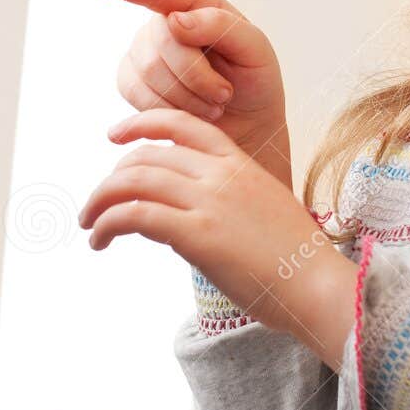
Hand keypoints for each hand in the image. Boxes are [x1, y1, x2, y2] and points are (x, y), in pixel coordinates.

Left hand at [78, 108, 356, 364]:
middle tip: (96, 204)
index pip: (181, 124)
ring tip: (89, 224)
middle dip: (112, 178)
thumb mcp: (264, 210)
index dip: (141, 123)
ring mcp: (209, 202)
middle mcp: (221, 174)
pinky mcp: (197, 234)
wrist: (319, 286)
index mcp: (239, 162)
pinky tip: (100, 240)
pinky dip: (108, 223)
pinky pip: (134, 216)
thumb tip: (189, 218)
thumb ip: (227, 201)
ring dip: (100, 202)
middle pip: (146, 157)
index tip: (115, 135)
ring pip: (133, 183)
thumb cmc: (297, 261)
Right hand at [88, 0, 291, 188]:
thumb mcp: (255, 50)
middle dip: (198, 76)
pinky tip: (189, 111)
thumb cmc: (253, 81)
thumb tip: (173, 19)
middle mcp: (162, 20)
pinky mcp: (130, 80)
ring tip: (213, 106)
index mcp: (196, 2)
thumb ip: (221, 27)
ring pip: (150, 72)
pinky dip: (168, 108)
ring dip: (188, 97)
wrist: (246, 125)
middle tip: (224, 96)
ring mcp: (142, 50)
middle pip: (163, 43)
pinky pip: (137, 93)